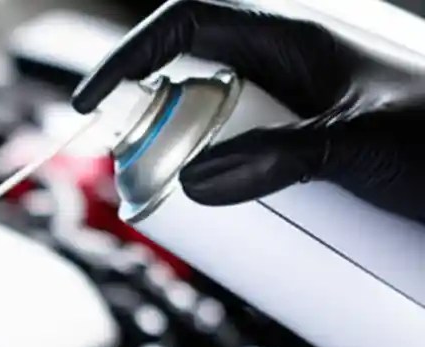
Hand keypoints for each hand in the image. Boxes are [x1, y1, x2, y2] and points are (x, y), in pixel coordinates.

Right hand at [73, 0, 424, 221]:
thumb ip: (275, 161)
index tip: (89, 103)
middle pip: (191, 74)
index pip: (187, 21)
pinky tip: (232, 222)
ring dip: (188, 157)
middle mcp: (294, 63)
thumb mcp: (360, 149)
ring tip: (186, 202)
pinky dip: (224, 182)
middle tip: (138, 170)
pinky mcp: (309, 143)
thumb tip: (189, 183)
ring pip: (217, 119)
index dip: (128, 55)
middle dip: (152, 119)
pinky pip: (246, 153)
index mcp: (299, 37)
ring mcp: (301, 104)